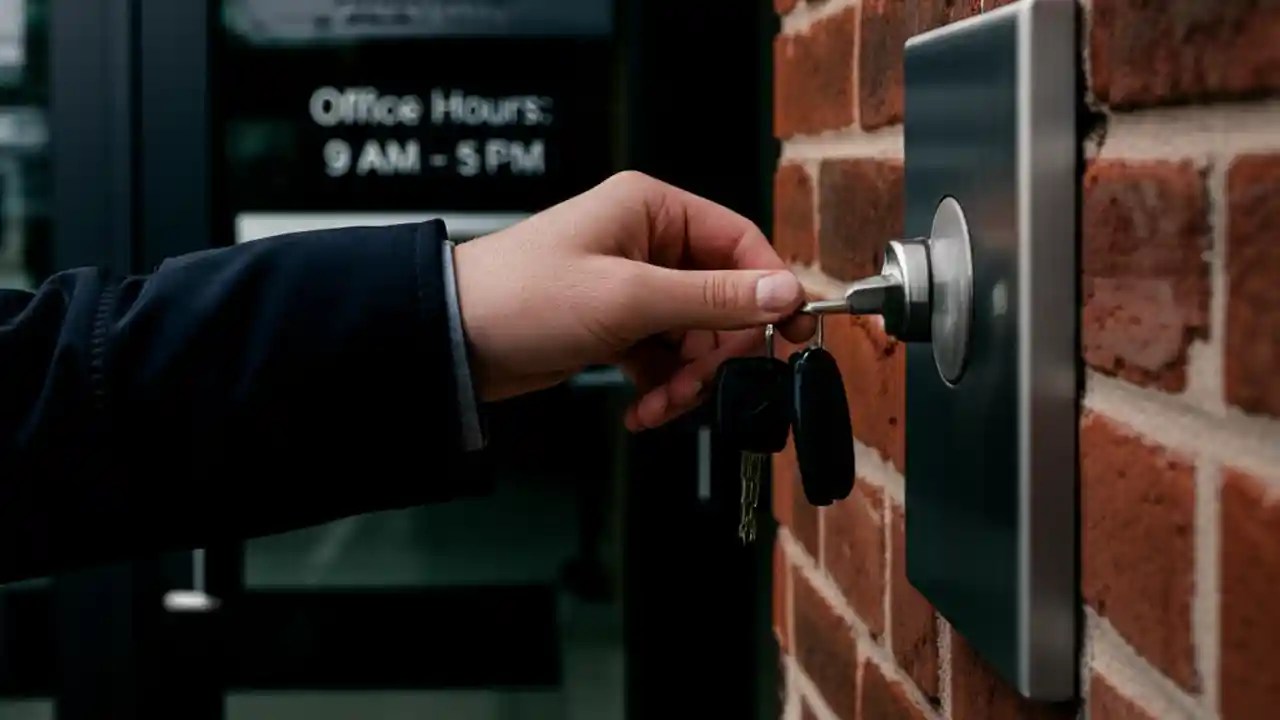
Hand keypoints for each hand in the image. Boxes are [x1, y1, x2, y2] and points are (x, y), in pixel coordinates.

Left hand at [454, 170, 815, 430]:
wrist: (453, 341)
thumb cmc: (523, 297)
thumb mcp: (628, 298)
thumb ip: (712, 298)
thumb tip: (785, 291)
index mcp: (653, 210)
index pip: (740, 242)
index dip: (769, 289)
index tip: (790, 335)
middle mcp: (648, 241)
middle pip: (723, 297)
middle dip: (716, 351)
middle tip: (699, 386)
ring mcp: (633, 286)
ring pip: (696, 335)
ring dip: (689, 379)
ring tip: (661, 405)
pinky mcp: (617, 325)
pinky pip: (666, 357)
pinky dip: (663, 387)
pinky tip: (643, 412)